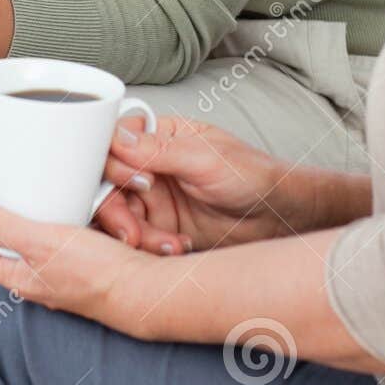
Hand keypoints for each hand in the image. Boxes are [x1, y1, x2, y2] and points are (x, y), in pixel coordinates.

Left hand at [0, 173, 156, 335]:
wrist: (144, 289)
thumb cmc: (98, 275)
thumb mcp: (42, 243)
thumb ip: (0, 227)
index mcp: (15, 276)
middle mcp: (33, 276)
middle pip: (0, 239)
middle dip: (0, 207)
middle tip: (3, 180)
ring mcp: (56, 270)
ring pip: (32, 235)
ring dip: (32, 209)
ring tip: (34, 187)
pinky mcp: (80, 261)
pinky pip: (61, 233)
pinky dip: (61, 214)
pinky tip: (69, 201)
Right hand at [95, 115, 292, 252]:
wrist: (279, 219)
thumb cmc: (253, 176)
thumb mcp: (207, 160)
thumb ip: (159, 150)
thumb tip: (117, 137)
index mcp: (158, 137)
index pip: (112, 143)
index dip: (110, 165)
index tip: (133, 184)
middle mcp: (148, 166)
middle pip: (104, 184)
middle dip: (114, 210)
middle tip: (132, 231)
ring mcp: (151, 199)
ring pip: (116, 215)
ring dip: (133, 234)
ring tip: (166, 244)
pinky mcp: (158, 228)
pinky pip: (134, 239)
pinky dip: (148, 248)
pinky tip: (176, 248)